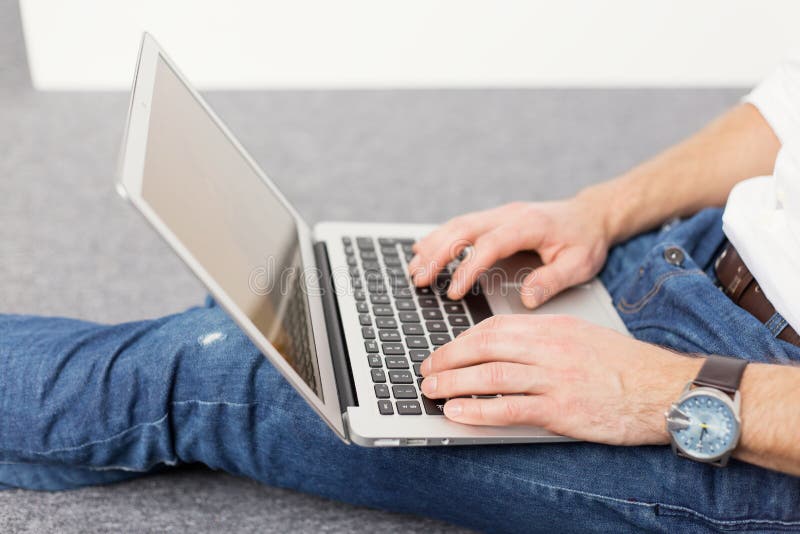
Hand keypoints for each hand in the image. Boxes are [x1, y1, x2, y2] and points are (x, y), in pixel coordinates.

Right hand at [408, 196, 612, 307]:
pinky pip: (461, 224)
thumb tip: (526, 299)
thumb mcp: (580, 264)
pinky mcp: (495, 218)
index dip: (468, 268)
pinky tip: (422, 249)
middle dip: (437, 254)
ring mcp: (500, 214)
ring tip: (413, 269)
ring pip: (457, 224)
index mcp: (529, 224)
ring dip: (432, 245)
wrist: (592, 214)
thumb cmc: (585, 240)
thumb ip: (552, 280)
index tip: (453, 293)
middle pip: (463, 229)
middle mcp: (509, 214)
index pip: (489, 244)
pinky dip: (439, 236)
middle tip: (418, 279)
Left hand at [420, 315, 702, 444]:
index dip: (463, 340)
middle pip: (485, 347)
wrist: (667, 388)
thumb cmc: (626, 365)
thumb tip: (506, 350)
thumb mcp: (582, 337)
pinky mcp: (562, 409)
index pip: (495, 327)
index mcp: (553, 327)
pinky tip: (456, 412)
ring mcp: (555, 378)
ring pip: (490, 375)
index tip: (445, 350)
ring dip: (454, 382)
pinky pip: (510, 408)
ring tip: (431, 389)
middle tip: (427, 369)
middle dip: (449, 358)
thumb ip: (544, 340)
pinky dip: (478, 410)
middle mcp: (550, 348)